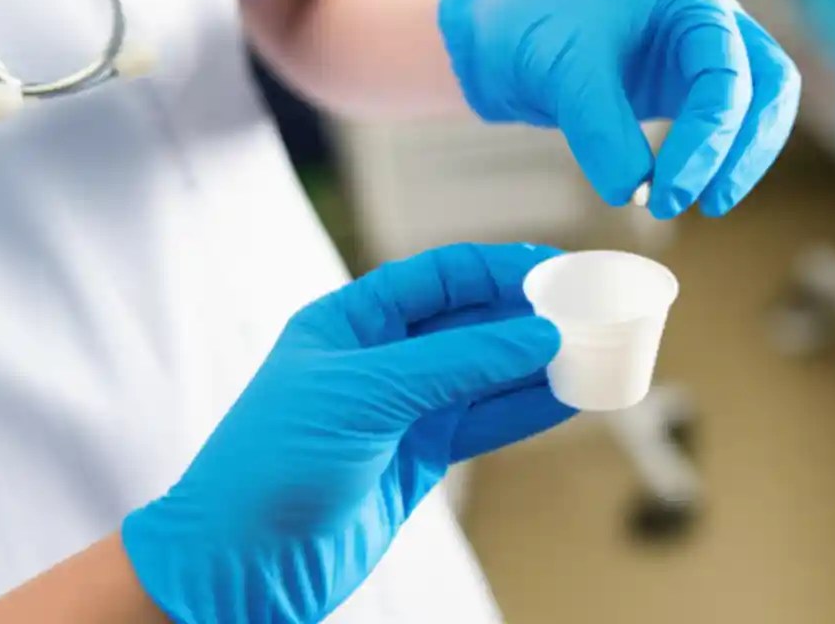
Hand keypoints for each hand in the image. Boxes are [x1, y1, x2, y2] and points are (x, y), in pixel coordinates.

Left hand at [121, 243, 572, 622]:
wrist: (241, 566)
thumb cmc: (271, 465)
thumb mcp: (364, 394)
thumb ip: (454, 361)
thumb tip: (537, 334)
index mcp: (351, 321)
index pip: (439, 276)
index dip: (499, 269)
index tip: (556, 270)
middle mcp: (382, 359)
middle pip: (471, 322)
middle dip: (528, 316)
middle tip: (588, 310)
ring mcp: (403, 409)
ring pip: (487, 375)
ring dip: (538, 364)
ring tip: (593, 350)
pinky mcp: (420, 457)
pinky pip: (486, 422)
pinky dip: (529, 410)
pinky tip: (569, 398)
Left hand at [438, 0, 800, 218]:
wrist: (496, 43)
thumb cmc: (529, 33)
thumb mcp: (565, 76)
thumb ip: (604, 133)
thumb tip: (638, 192)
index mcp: (691, 0)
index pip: (729, 74)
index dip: (710, 140)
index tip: (670, 192)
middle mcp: (709, 24)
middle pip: (768, 89)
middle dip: (743, 150)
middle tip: (705, 203)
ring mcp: (700, 59)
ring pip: (757, 112)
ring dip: (738, 161)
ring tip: (701, 205)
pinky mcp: (684, 94)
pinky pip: (724, 131)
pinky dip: (715, 163)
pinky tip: (683, 192)